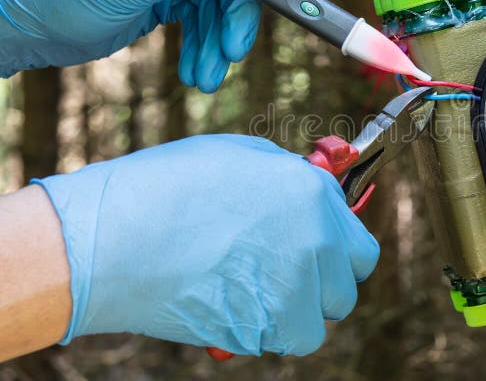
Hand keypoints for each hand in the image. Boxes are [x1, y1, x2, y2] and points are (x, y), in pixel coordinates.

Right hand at [33, 135, 378, 355]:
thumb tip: (303, 196)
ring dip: (296, 314)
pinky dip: (271, 335)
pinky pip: (290, 340)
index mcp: (312, 194)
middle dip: (324, 285)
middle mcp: (317, 239)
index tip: (316, 257)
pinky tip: (240, 312)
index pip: (358, 242)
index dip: (336, 252)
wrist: (115, 239)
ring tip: (255, 296)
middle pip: (347, 284)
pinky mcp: (270, 325)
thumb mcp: (235, 156)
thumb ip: (284, 177)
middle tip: (286, 281)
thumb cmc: (165, 189)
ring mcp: (296, 284)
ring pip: (320, 319)